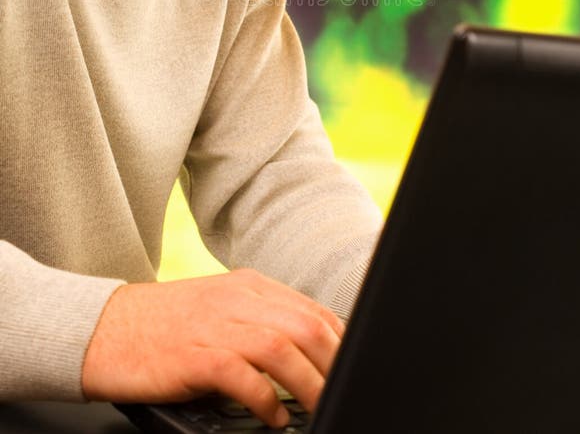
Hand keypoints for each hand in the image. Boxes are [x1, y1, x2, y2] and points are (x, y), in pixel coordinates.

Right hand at [81, 269, 344, 427]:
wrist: (104, 329)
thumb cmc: (164, 326)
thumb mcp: (220, 310)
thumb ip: (260, 321)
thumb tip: (306, 355)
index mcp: (249, 286)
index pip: (312, 310)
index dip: (340, 341)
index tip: (351, 367)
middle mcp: (237, 299)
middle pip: (306, 326)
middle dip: (334, 363)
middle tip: (344, 389)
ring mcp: (216, 324)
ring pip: (283, 348)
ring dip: (309, 383)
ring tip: (318, 407)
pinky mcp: (194, 354)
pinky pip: (244, 376)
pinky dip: (267, 400)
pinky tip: (275, 418)